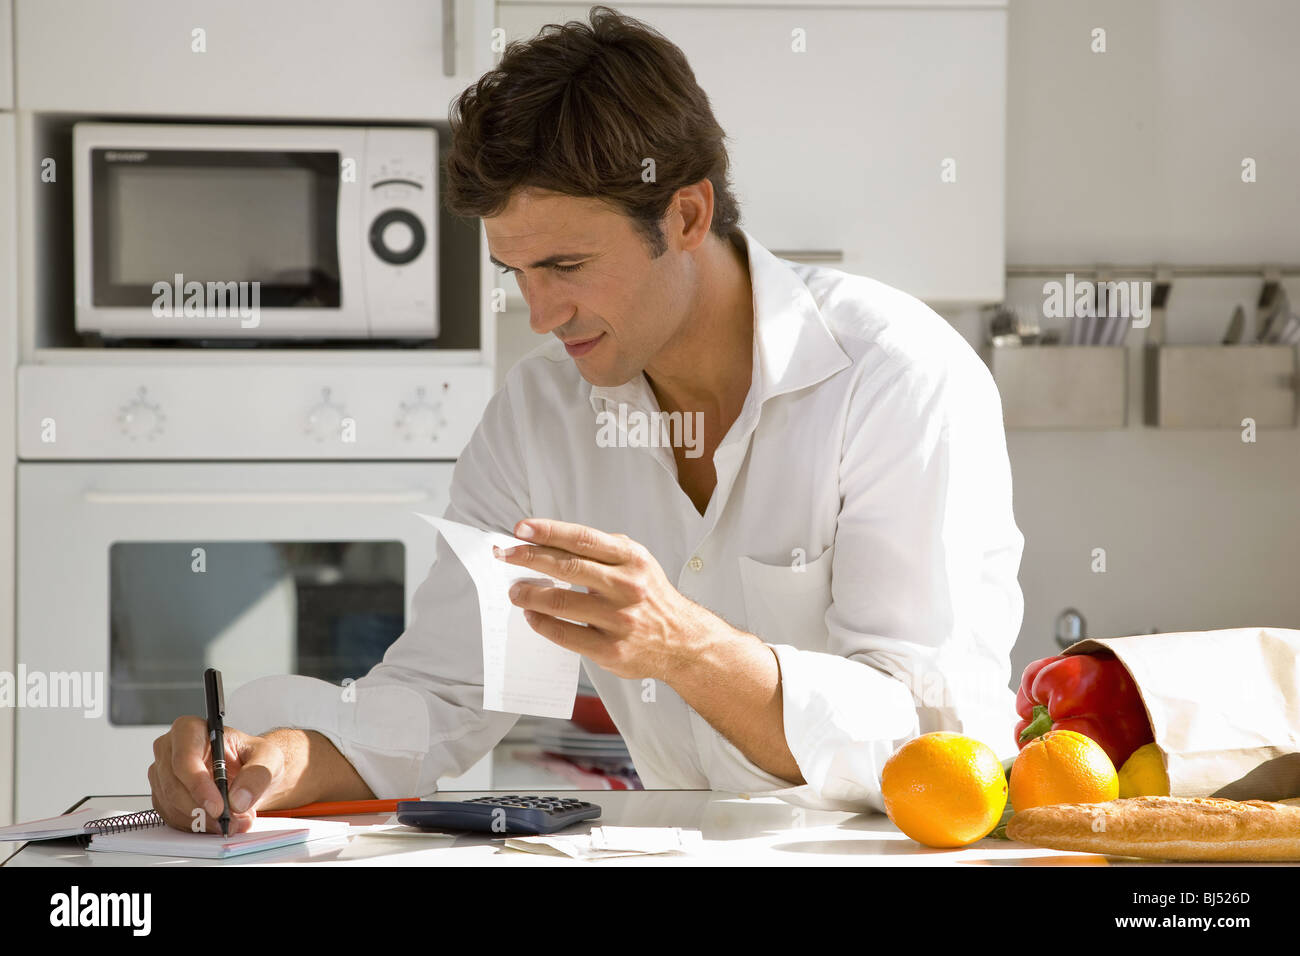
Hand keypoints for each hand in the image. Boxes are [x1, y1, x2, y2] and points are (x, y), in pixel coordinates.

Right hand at [148, 716, 285, 832]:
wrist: (249, 772)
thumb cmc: (252, 757)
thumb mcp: (268, 757)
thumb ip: (257, 774)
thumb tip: (238, 799)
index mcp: (190, 730)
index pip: (185, 759)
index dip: (199, 786)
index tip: (218, 807)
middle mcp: (170, 750)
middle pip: (174, 787)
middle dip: (204, 810)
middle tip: (230, 821)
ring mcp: (163, 774)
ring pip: (172, 805)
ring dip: (202, 820)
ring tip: (233, 821)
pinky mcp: (163, 796)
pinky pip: (173, 817)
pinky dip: (196, 825)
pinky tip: (217, 822)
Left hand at [494, 518, 718, 682]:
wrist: (682, 641)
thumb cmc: (652, 599)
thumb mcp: (638, 564)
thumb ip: (603, 552)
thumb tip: (552, 543)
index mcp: (632, 559)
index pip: (583, 540)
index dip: (549, 531)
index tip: (521, 529)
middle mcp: (627, 586)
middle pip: (568, 567)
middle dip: (529, 558)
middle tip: (506, 555)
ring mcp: (619, 619)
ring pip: (561, 601)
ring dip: (530, 593)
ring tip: (515, 590)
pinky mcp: (610, 648)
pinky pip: (565, 633)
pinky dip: (542, 622)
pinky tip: (532, 615)